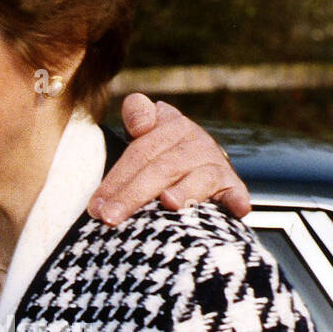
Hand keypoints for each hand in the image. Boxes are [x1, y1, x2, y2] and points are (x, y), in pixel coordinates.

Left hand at [89, 94, 250, 226]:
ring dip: (184, 190)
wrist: (201, 159)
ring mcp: (215, 163)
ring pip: (197, 177)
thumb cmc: (161, 151)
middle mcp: (194, 141)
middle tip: (109, 218)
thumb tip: (141, 125)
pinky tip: (236, 210)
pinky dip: (236, 200)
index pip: (140, 150)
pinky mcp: (232, 185)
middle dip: (131, 195)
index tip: (96, 205)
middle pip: (160, 168)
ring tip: (168, 203)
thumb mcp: (147, 128)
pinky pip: (236, 192)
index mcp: (170, 125)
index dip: (117, 176)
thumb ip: (138, 114)